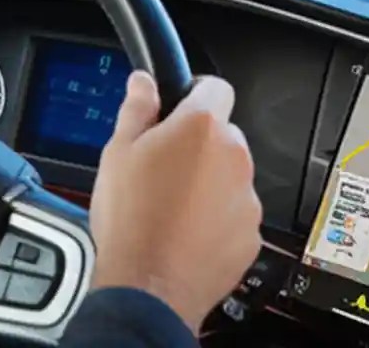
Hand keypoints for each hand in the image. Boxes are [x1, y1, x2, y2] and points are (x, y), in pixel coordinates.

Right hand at [88, 71, 262, 333]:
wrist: (148, 286)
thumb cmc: (131, 220)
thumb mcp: (117, 153)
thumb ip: (136, 109)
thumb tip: (144, 83)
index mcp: (201, 127)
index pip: (216, 87)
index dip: (194, 94)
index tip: (178, 109)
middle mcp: (233, 156)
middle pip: (223, 134)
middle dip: (198, 145)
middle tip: (163, 166)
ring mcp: (246, 197)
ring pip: (229, 176)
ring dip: (208, 183)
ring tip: (170, 206)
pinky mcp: (251, 233)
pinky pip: (235, 213)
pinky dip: (216, 218)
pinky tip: (185, 231)